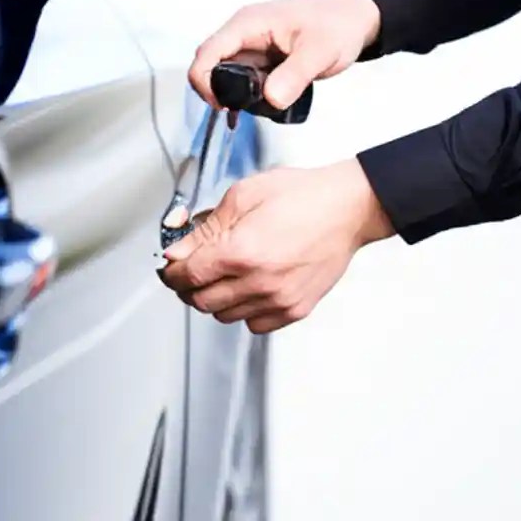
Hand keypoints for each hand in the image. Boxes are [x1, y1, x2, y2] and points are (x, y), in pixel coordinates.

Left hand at [159, 159, 394, 333]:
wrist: (348, 208)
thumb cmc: (303, 196)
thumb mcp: (244, 196)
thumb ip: (206, 227)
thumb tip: (178, 251)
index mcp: (241, 252)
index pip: (188, 276)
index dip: (172, 272)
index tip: (172, 268)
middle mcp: (259, 282)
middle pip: (201, 301)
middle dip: (190, 287)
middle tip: (193, 270)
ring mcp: (278, 300)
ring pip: (225, 316)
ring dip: (216, 299)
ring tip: (225, 276)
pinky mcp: (295, 309)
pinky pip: (254, 324)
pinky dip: (244, 310)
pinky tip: (249, 288)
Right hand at [189, 0, 381, 110]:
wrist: (355, 17)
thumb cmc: (338, 24)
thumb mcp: (320, 51)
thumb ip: (295, 75)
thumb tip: (271, 98)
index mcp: (248, 24)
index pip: (206, 53)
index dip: (205, 82)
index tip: (224, 106)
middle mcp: (243, 33)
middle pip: (209, 65)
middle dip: (219, 91)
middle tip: (242, 111)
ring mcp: (251, 46)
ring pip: (225, 75)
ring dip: (235, 95)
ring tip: (259, 108)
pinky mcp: (261, 59)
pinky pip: (243, 80)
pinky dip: (246, 96)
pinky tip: (260, 108)